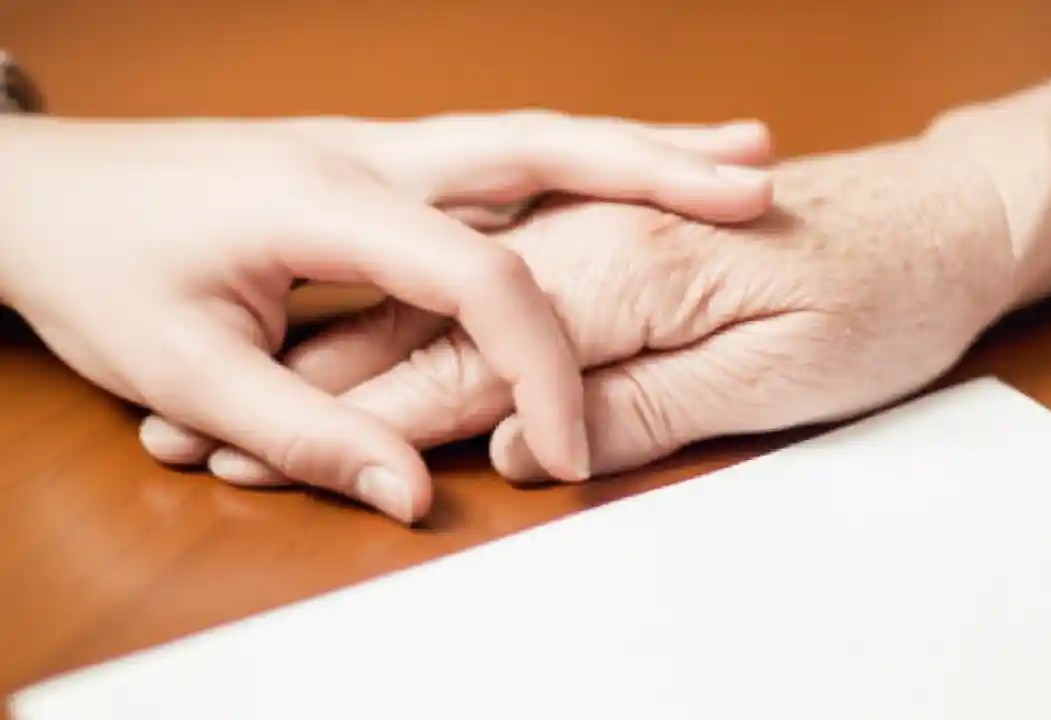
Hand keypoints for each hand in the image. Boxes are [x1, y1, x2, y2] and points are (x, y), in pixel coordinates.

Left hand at [0, 112, 771, 521]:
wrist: (35, 187)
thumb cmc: (97, 263)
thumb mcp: (180, 369)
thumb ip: (306, 433)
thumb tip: (411, 493)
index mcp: (329, 196)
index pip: (480, 277)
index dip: (540, 370)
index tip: (566, 454)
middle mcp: (373, 152)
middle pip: (543, 145)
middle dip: (656, 165)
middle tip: (756, 177)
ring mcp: (379, 145)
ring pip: (534, 136)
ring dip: (634, 145)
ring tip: (734, 154)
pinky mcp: (378, 160)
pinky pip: (504, 152)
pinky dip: (582, 158)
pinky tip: (628, 168)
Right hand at [148, 138, 1016, 485]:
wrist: (950, 215)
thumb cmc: (885, 288)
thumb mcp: (777, 373)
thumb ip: (642, 406)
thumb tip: (530, 447)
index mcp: (614, 272)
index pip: (462, 359)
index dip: (375, 425)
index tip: (269, 469)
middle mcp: (585, 238)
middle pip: (427, 322)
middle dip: (321, 380)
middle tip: (194, 422)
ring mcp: (595, 230)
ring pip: (440, 292)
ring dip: (349, 343)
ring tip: (253, 378)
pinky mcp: (612, 238)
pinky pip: (486, 270)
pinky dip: (419, 315)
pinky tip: (381, 334)